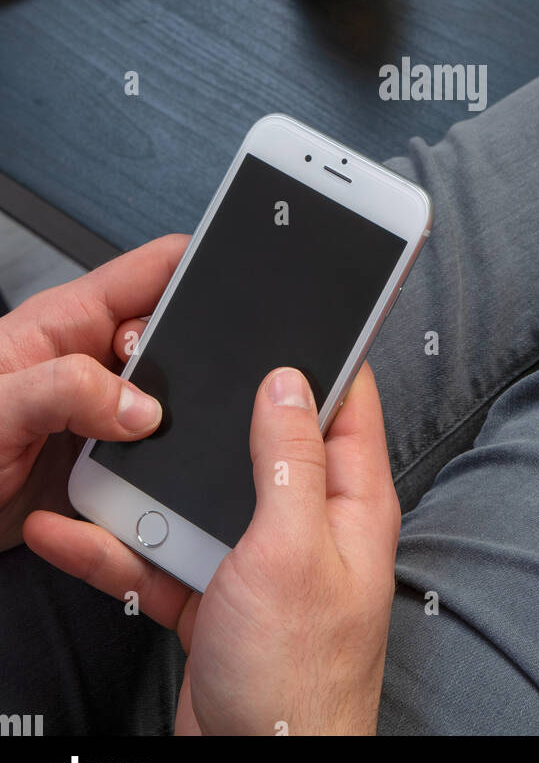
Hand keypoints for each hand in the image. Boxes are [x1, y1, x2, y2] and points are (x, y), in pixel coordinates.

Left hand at [0, 235, 187, 550]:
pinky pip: (152, 470)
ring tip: (170, 454)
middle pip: (179, 342)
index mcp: (69, 321)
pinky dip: (161, 484)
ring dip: (181, 432)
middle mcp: (90, 366)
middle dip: (201, 363)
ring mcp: (99, 418)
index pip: (156, 270)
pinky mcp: (100, 471)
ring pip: (174, 410)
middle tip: (194, 399)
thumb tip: (144, 406)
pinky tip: (147, 497)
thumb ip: (67, 389)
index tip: (247, 280)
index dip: (205, 264)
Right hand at [25, 361, 400, 735]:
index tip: (286, 311)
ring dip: (150, 484)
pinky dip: (119, 547)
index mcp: (348, 501)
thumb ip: (289, 458)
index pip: (345, 403)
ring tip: (101, 454)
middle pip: (260, 442)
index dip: (320, 354)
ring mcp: (259, 563)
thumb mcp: (292, 547)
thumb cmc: (298, 674)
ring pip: (199, 499)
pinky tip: (76, 531)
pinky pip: (162, 557)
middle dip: (213, 412)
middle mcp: (307, 525)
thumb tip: (287, 380)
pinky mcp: (216, 599)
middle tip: (168, 375)